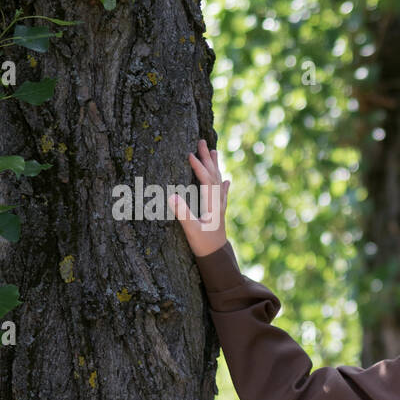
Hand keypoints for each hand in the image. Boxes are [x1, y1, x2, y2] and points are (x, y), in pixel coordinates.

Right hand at [169, 138, 229, 257]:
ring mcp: (220, 206)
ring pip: (219, 181)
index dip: (198, 167)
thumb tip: (172, 196)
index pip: (206, 181)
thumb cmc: (203, 245)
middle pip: (214, 175)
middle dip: (208, 159)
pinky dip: (223, 184)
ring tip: (214, 151)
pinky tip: (228, 180)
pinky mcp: (219, 212)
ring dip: (215, 165)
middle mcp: (218, 203)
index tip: (189, 154)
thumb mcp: (191, 230)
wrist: (217, 257)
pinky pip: (222, 193)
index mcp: (212, 205)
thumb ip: (182, 214)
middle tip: (202, 141)